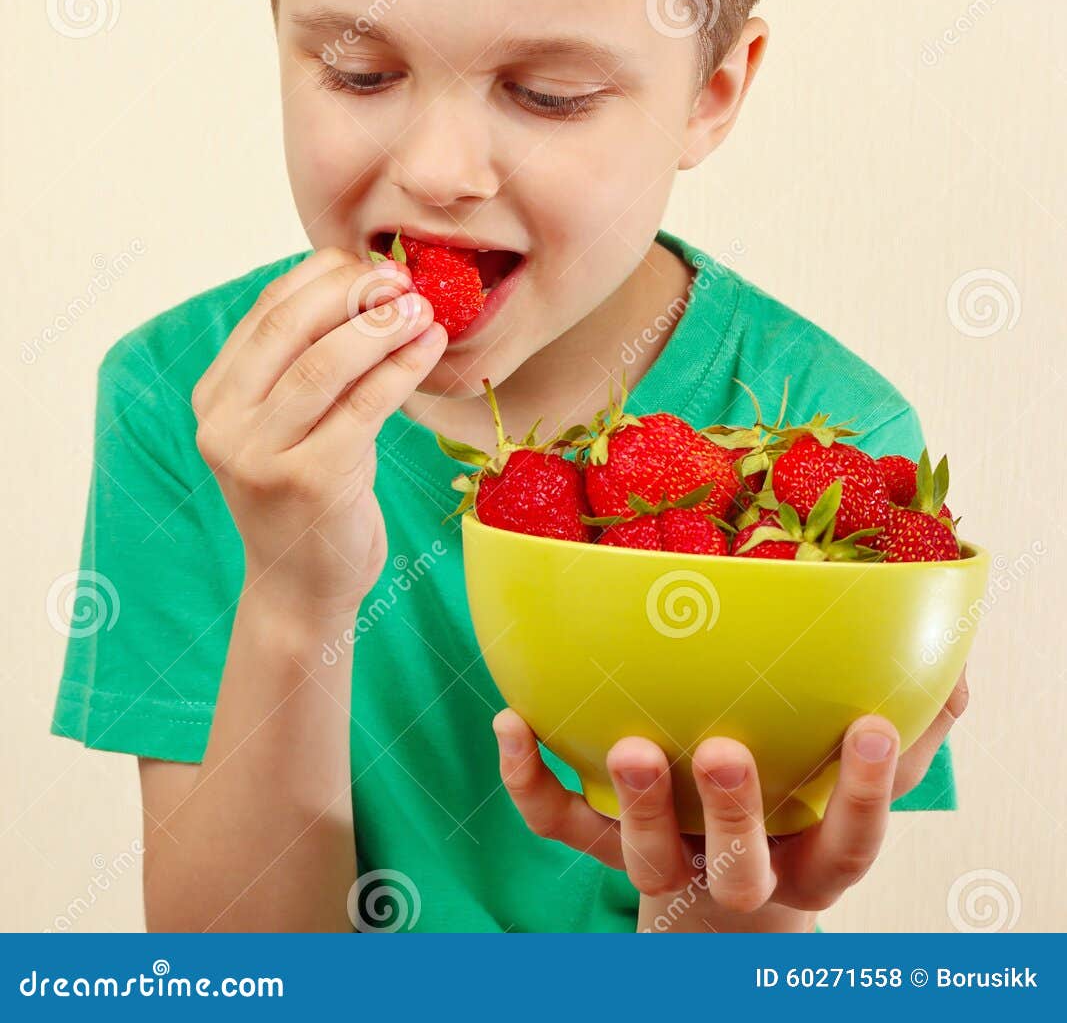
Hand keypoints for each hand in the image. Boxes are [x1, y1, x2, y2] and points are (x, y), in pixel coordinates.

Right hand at [192, 247, 447, 621]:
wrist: (301, 588)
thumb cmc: (309, 491)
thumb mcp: (292, 421)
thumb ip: (308, 360)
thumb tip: (369, 279)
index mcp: (214, 396)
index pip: (267, 309)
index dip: (325, 276)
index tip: (374, 265)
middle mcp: (224, 424)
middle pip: (292, 327)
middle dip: (355, 292)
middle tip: (405, 281)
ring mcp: (260, 456)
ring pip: (326, 364)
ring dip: (383, 326)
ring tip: (424, 310)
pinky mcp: (308, 483)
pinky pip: (364, 406)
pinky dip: (403, 368)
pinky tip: (431, 349)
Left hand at [493, 668, 968, 931]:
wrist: (713, 897)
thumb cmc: (796, 805)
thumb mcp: (850, 779)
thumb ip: (907, 727)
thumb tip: (951, 665)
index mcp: (810, 858)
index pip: (851, 842)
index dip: (867, 795)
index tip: (874, 727)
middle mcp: (737, 874)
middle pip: (739, 867)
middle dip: (732, 812)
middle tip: (725, 750)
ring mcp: (664, 862)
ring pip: (645, 856)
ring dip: (634, 802)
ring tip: (627, 743)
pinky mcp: (598, 845)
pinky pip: (557, 823)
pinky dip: (529, 778)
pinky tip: (511, 717)